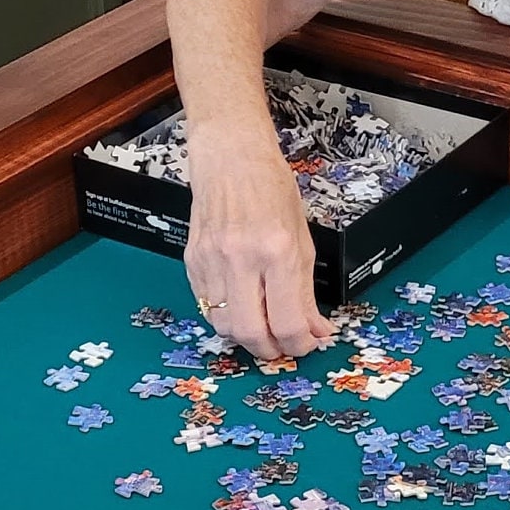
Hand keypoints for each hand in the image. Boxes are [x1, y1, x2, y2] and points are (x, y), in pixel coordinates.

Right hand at [184, 127, 332, 361]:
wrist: (231, 158)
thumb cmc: (270, 189)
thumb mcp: (302, 239)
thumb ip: (306, 291)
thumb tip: (316, 329)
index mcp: (276, 250)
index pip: (286, 321)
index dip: (299, 344)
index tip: (306, 344)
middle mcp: (241, 258)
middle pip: (250, 332)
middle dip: (270, 350)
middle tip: (282, 347)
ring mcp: (211, 261)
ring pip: (223, 325)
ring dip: (246, 335)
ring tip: (263, 326)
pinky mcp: (193, 261)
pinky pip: (207, 306)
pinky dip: (227, 316)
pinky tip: (242, 306)